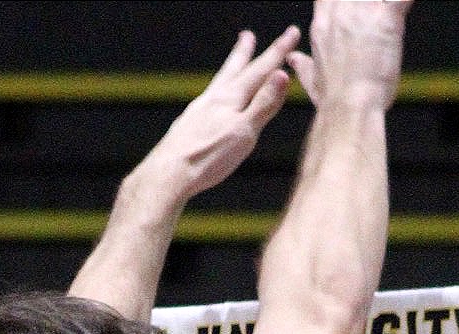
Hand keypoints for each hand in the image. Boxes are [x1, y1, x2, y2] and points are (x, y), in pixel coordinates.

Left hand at [134, 26, 300, 203]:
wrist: (166, 175)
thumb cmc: (206, 157)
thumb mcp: (244, 131)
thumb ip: (264, 104)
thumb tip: (282, 75)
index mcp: (229, 98)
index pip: (259, 69)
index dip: (278, 51)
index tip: (292, 33)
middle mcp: (212, 99)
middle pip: (233, 69)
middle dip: (245, 52)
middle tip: (248, 35)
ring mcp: (197, 112)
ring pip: (218, 84)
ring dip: (229, 70)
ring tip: (232, 63)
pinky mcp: (187, 128)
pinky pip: (207, 102)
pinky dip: (216, 94)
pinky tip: (211, 103)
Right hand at [291, 0, 409, 109]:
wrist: (349, 107)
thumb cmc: (333, 99)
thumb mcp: (311, 79)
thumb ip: (302, 64)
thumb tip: (292, 59)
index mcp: (322, 26)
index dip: (339, 2)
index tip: (348, 9)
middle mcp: (341, 14)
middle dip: (363, 4)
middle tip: (371, 20)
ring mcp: (364, 14)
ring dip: (381, 4)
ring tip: (384, 19)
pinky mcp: (388, 20)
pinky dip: (407, 0)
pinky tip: (407, 4)